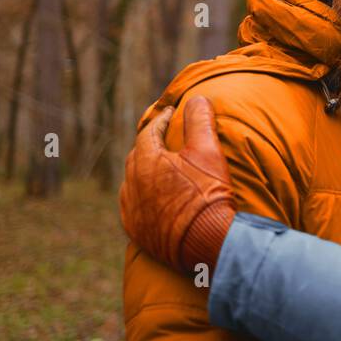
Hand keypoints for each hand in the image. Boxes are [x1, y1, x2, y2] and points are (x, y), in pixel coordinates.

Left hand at [119, 96, 236, 273]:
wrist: (207, 242)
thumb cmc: (208, 195)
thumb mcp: (209, 151)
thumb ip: (200, 120)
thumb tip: (197, 98)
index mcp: (146, 161)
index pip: (149, 131)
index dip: (162, 120)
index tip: (172, 114)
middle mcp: (132, 184)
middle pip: (137, 156)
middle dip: (150, 144)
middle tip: (164, 138)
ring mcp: (131, 210)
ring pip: (131, 182)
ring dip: (143, 172)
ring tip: (159, 169)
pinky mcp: (135, 231)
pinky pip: (132, 207)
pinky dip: (140, 197)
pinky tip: (151, 198)